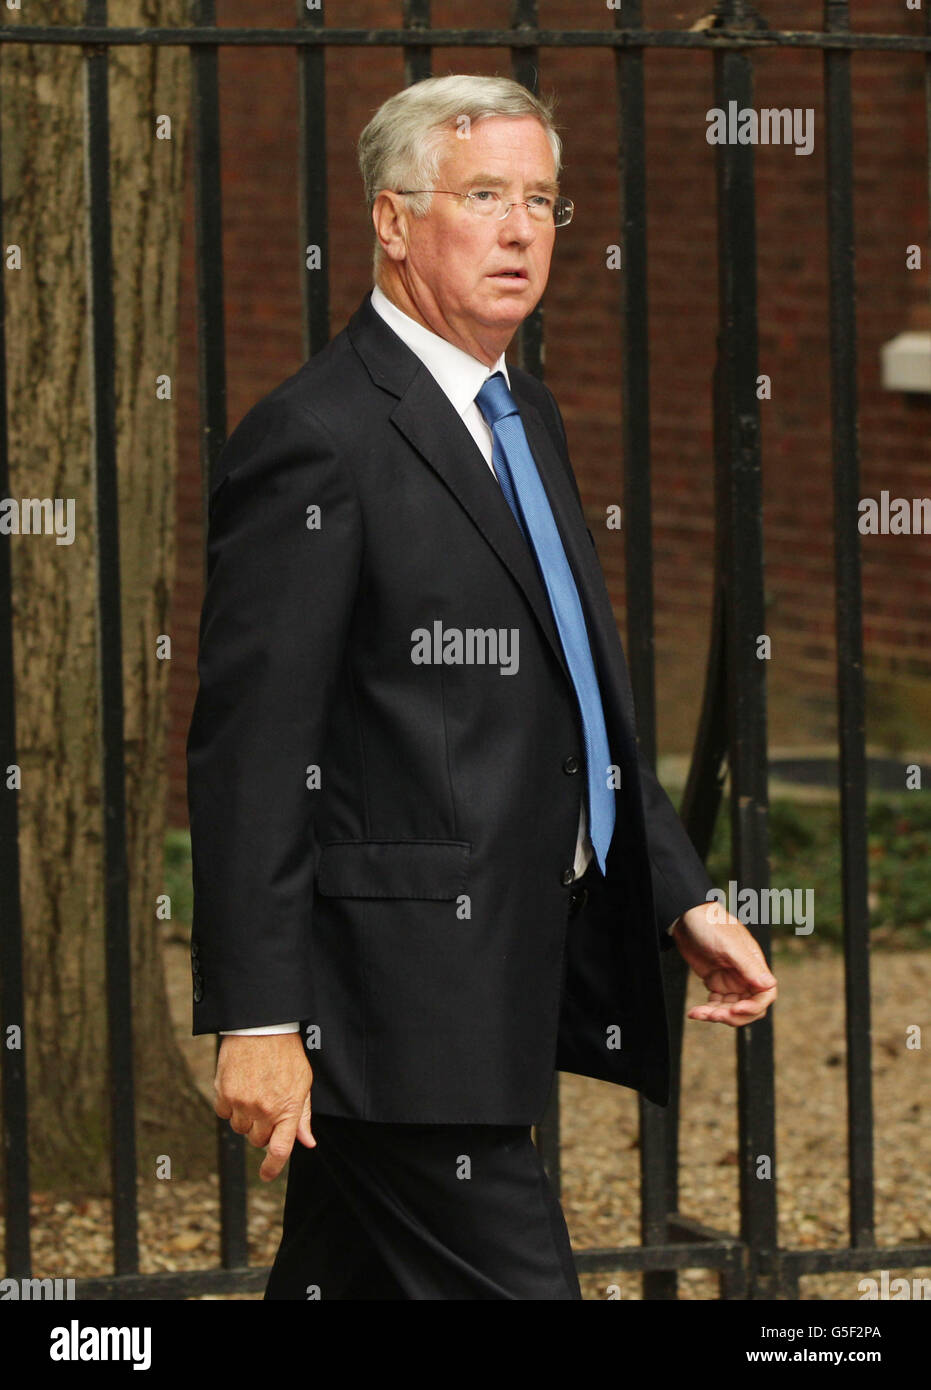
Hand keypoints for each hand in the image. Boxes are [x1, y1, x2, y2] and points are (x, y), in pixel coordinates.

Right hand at [214, 1033, 314, 1180]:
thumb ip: (302, 1116)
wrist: (261, 1027)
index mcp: (287, 1109)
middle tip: (267, 1107)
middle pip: (257, 1140)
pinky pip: (223, 1113)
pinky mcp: (224, 1093)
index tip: (267, 1175)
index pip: (279, 1151)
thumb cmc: (287, 1054)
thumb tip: (308, 1143)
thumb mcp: (303, 1082)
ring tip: (254, 1091)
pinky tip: (239, 1086)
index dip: (272, 1168)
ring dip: (245, 1118)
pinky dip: (229, 1106)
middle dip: (262, 1130)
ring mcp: (242, 1103)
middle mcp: (264, 1110)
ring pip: (239, 1128)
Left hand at [671, 900, 777, 1025]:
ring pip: (731, 1009)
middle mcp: (745, 975)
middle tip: (714, 1014)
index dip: (754, 1007)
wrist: (685, 917)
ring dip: (717, 1015)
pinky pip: (716, 1004)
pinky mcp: (716, 982)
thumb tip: (769, 985)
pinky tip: (695, 1011)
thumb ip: (748, 965)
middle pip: (749, 1007)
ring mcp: (730, 980)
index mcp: (754, 965)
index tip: (735, 1010)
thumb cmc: (710, 924)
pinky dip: (707, 1011)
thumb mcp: (729, 945)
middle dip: (733, 1016)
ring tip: (699, 1013)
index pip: (765, 994)